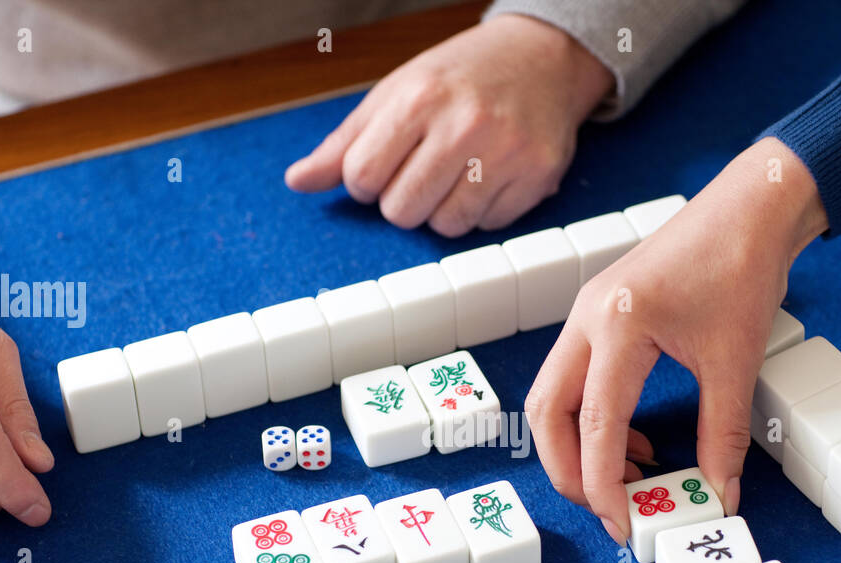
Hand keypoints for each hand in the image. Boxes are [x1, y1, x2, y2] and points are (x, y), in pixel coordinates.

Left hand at [285, 14, 613, 236]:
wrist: (542, 56)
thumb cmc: (461, 77)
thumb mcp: (396, 94)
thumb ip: (346, 143)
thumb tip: (298, 181)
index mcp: (418, 99)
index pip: (361, 178)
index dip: (367, 181)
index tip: (386, 165)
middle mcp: (463, 125)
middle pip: (401, 211)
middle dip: (404, 199)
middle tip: (424, 170)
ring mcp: (505, 152)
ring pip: (445, 227)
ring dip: (444, 210)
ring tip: (458, 173)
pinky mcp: (537, 176)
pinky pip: (488, 227)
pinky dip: (483, 211)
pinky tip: (490, 177)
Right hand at [525, 138, 828, 543]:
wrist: (750, 206)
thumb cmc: (742, 266)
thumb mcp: (735, 361)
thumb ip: (722, 435)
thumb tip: (717, 494)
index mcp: (619, 325)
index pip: (596, 425)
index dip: (603, 485)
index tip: (622, 526)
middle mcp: (588, 319)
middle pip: (547, 413)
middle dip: (568, 470)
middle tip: (608, 509)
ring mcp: (587, 315)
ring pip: (555, 398)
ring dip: (580, 447)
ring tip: (630, 478)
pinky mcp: (598, 316)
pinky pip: (576, 381)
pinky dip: (593, 421)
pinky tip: (634, 440)